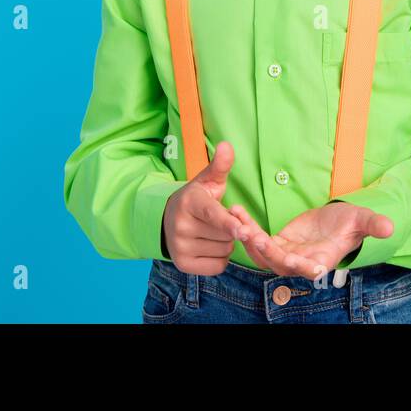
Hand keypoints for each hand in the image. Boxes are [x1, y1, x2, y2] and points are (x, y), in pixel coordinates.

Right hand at [161, 141, 247, 274]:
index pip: (213, 214)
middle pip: (226, 234)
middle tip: (216, 220)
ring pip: (224, 250)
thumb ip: (220, 166)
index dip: (229, 222)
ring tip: (211, 232)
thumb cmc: (197, 199)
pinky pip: (218, 266)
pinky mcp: (183, 264)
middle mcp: (181, 225)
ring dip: (225, 243)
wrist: (168, 220)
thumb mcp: (207, 181)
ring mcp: (180, 247)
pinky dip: (219, 258)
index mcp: (189, 202)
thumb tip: (227, 145)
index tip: (243, 230)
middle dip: (230, 228)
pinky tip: (208, 245)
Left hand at [227, 200, 393, 279]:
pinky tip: (236, 211)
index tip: (297, 261)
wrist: (336, 222)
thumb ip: (373, 225)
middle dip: (268, 253)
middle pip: (281, 264)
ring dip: (250, 241)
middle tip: (258, 238)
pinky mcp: (277, 243)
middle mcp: (301, 262)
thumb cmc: (350, 223)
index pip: (312, 268)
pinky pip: (257, 238)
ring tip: (240, 223)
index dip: (304, 267)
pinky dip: (246, 227)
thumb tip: (390, 228)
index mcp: (322, 259)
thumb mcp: (362, 220)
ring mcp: (287, 254)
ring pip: (263, 254)